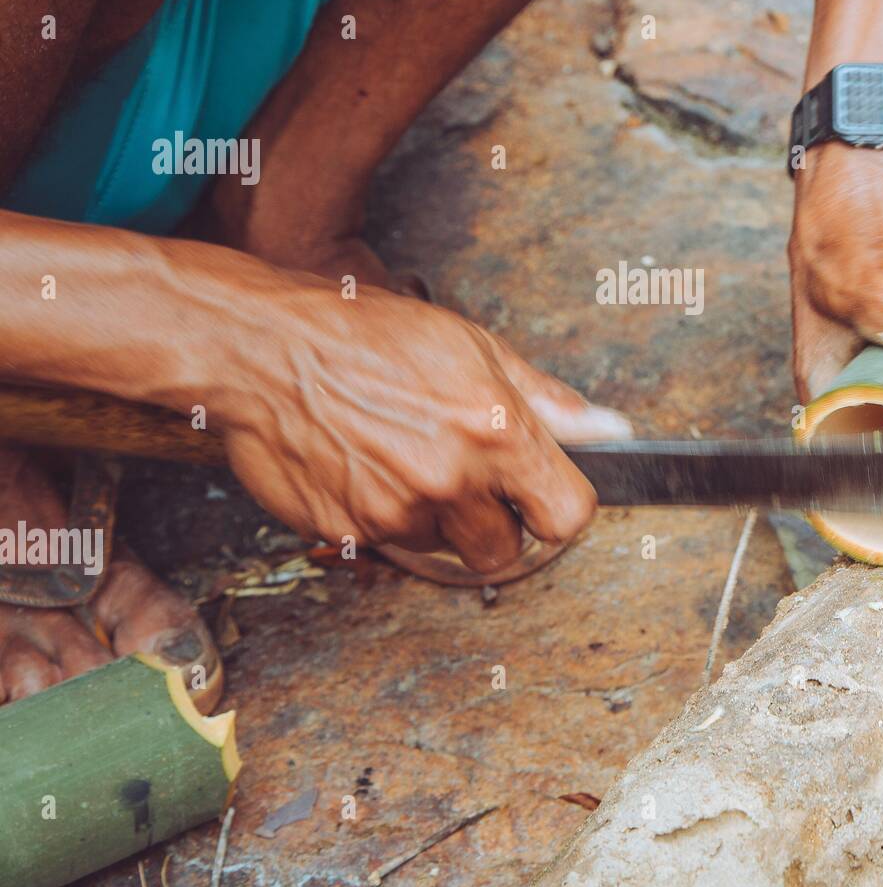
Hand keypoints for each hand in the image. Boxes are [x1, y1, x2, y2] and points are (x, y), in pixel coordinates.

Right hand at [211, 280, 631, 572]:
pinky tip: (368, 466)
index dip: (559, 507)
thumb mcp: (475, 348)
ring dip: (438, 517)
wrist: (265, 349)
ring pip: (445, 548)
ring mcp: (395, 512)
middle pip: (507, 551)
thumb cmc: (370, 335)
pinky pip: (390, 545)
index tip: (543, 493)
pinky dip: (386, 517)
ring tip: (406, 455)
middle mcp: (450, 481)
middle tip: (467, 475)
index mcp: (495, 432)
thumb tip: (613, 429)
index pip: (568, 515)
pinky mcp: (347, 532)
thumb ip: (549, 402)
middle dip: (496, 522)